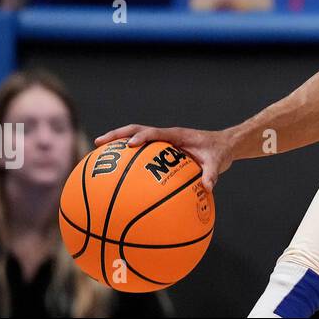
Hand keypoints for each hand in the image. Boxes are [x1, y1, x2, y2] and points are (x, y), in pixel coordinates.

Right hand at [93, 124, 233, 190]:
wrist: (223, 145)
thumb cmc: (219, 152)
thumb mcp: (218, 163)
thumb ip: (212, 174)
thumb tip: (207, 188)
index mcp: (177, 135)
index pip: (155, 133)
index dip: (142, 136)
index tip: (129, 145)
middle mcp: (166, 136)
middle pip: (136, 130)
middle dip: (117, 135)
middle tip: (97, 144)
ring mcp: (162, 142)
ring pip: (134, 139)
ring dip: (116, 145)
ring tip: (95, 157)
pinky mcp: (160, 150)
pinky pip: (139, 153)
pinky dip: (125, 159)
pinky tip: (113, 175)